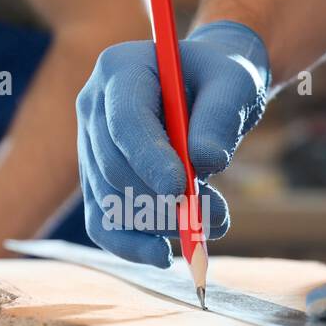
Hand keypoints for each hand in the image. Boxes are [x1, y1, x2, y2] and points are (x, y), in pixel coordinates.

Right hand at [76, 20, 269, 266]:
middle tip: (215, 215)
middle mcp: (93, 107)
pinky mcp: (97, 180)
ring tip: (215, 221)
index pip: (123, 121)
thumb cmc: (221, 78)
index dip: (147, 158)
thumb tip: (205, 162)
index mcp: (119, 69)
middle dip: (162, 200)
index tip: (178, 189)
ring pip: (110, 200)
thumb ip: (221, 115)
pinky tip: (165, 256)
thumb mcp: (234, 84)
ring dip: (161, 223)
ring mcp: (90, 146)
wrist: (209, 88)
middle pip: (115, 167)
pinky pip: (102, 222)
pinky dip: (132, 246)